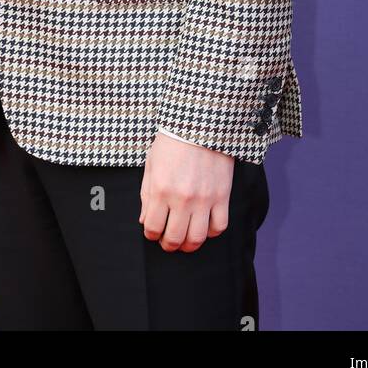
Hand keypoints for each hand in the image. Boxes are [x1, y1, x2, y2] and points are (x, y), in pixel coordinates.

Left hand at [139, 131, 233, 250]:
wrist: (200, 122)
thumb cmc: (172, 140)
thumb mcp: (152, 163)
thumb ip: (146, 194)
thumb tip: (144, 220)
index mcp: (160, 189)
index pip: (152, 227)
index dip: (151, 235)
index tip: (153, 232)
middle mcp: (181, 198)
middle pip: (174, 238)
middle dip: (168, 245)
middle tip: (168, 242)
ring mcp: (204, 199)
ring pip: (197, 239)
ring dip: (189, 245)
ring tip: (186, 240)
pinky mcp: (222, 196)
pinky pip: (219, 226)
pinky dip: (211, 232)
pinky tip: (205, 226)